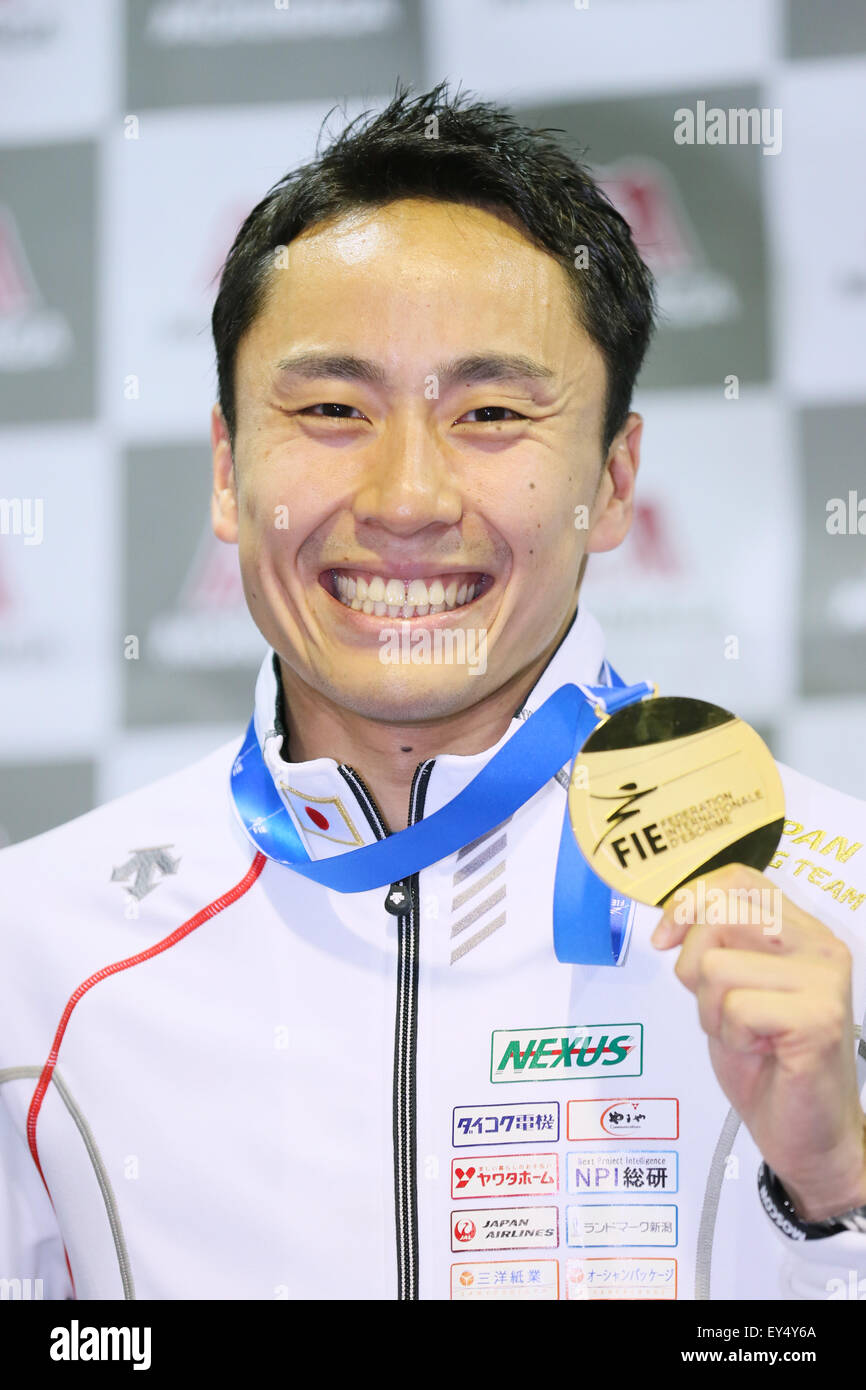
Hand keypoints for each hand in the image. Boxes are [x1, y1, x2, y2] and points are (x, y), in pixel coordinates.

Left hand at [651, 863, 865, 1220]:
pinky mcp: (819, 1017)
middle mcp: (820, 945)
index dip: (690, 900)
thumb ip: (716, 946)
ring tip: (745, 1034)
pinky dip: (730, 1036)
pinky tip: (760, 1051)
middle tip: (717, 1007)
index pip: (738, 879)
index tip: (666, 938)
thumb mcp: (730, 989)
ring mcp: (824, 979)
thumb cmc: (768, 1064)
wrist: (808, 1134)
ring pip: (717, 965)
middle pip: (719, 913)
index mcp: (802, 930)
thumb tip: (675, 917)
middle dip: (692, 965)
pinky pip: (736, 1007)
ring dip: (711, 1011)